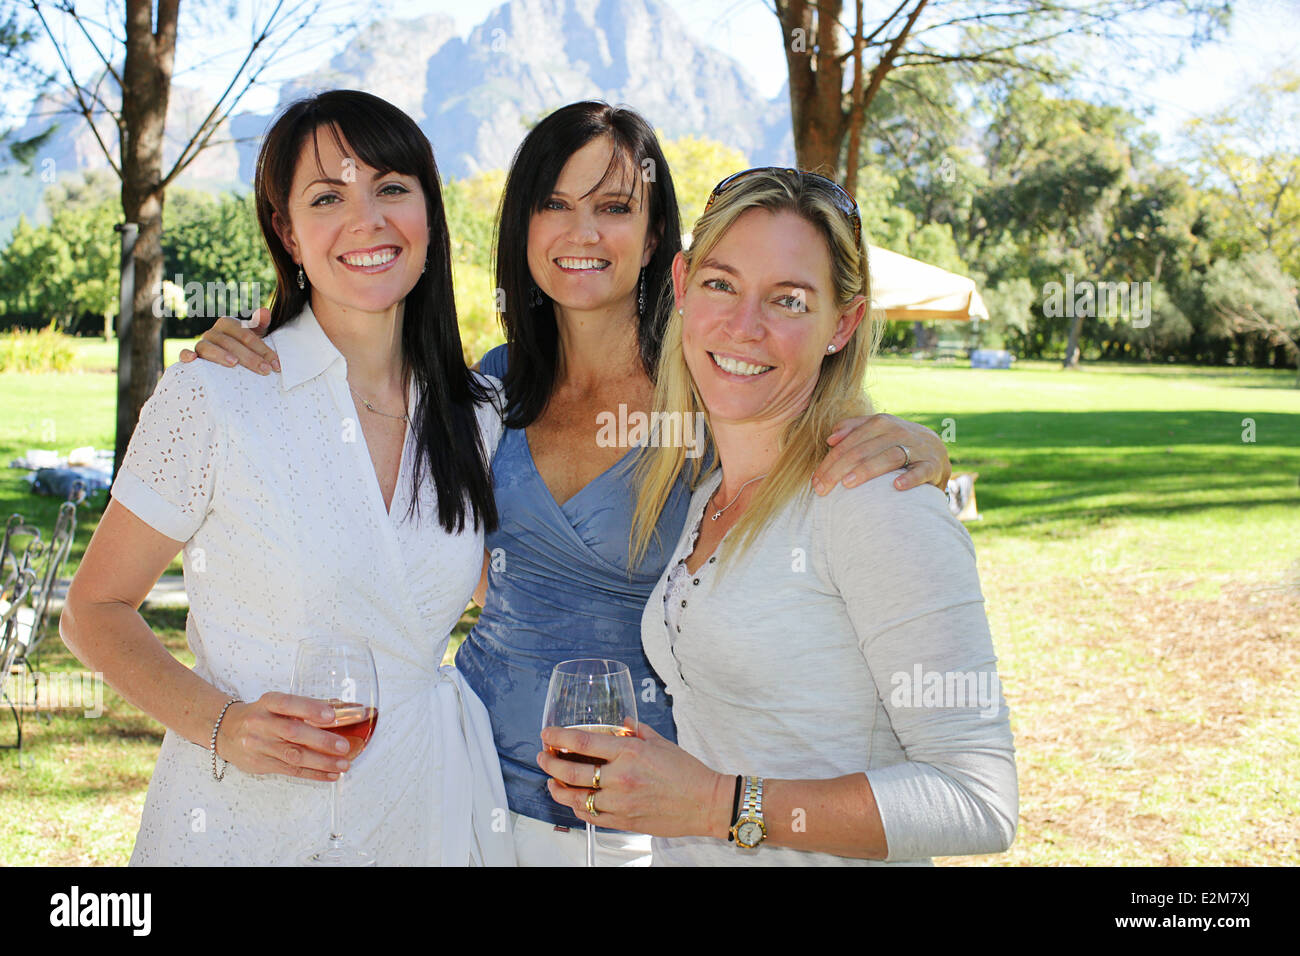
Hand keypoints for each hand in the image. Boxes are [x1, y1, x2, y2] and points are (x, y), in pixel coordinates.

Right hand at [178, 308, 280, 374]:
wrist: (225, 361)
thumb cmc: (242, 348)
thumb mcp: (253, 336)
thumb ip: (259, 324)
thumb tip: (265, 311)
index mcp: (228, 324)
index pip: (246, 335)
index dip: (263, 349)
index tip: (276, 364)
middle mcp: (213, 332)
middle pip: (230, 343)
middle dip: (249, 357)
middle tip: (265, 370)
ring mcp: (201, 344)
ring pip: (208, 347)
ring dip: (220, 354)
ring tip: (233, 363)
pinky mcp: (191, 356)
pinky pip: (184, 354)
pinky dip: (186, 355)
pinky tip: (192, 359)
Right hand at [216, 692, 352, 781]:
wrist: (225, 731)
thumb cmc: (261, 715)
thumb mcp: (275, 704)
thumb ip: (302, 708)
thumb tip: (339, 711)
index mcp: (267, 703)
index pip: (288, 704)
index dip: (310, 709)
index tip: (331, 715)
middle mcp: (260, 724)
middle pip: (292, 733)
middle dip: (321, 741)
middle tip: (344, 746)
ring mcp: (258, 746)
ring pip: (293, 755)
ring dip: (322, 762)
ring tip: (343, 764)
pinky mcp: (260, 764)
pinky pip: (290, 770)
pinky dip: (313, 773)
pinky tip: (331, 774)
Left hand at [537, 721, 731, 838]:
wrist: (706, 803)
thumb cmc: (688, 773)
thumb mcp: (660, 743)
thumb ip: (636, 731)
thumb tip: (621, 723)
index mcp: (629, 752)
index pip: (582, 743)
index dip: (558, 738)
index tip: (547, 735)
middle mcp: (620, 777)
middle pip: (570, 772)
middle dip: (550, 763)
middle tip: (543, 757)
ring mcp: (620, 802)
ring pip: (575, 798)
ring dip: (557, 788)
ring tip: (551, 781)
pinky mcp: (623, 821)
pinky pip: (590, 816)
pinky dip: (576, 808)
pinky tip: (572, 801)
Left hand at [812, 413, 950, 493]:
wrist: (937, 450)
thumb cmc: (897, 444)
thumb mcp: (877, 433)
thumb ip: (853, 430)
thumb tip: (830, 438)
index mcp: (882, 423)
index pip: (850, 442)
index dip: (830, 460)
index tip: (816, 480)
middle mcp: (900, 432)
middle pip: (864, 450)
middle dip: (839, 469)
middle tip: (823, 489)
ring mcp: (918, 448)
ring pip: (889, 457)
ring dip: (867, 470)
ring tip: (847, 483)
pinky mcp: (934, 465)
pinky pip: (922, 471)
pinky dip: (910, 478)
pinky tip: (896, 487)